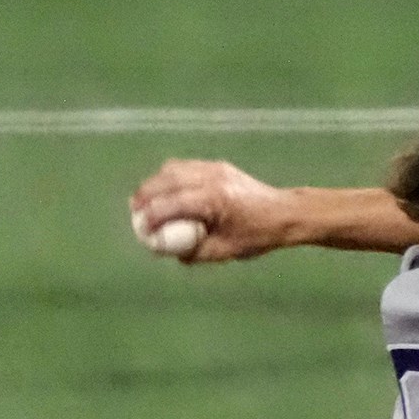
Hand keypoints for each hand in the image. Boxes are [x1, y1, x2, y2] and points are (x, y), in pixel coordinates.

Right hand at [129, 159, 294, 262]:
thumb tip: (170, 252)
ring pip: (174, 168)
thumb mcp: (225, 251)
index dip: (152, 216)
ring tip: (144, 198)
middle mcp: (211, 179)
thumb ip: (195, 252)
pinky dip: (170, 176)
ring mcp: (215, 168)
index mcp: (213, 200)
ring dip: (155, 182)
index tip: (141, 227)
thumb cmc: (258, 235)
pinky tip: (165, 189)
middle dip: (146, 194)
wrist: (284, 213)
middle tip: (134, 210)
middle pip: (167, 180)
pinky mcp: (218, 166)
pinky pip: (186, 166)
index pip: (172, 204)